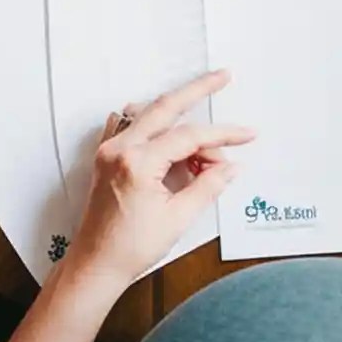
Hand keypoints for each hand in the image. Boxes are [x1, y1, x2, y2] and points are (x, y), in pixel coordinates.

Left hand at [67, 70, 253, 286]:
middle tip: (222, 76)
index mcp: (137, 162)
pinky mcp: (105, 157)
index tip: (245, 135)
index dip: (222, 135)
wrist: (95, 265)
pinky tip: (164, 129)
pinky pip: (127, 124)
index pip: (189, 136)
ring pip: (147, 114)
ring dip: (177, 116)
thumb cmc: (129, 248)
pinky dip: (150, 122)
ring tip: (204, 138)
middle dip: (197, 90)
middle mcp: (119, 148)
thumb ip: (208, 185)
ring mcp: (108, 150)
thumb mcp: (178, 218)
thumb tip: (230, 166)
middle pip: (165, 107)